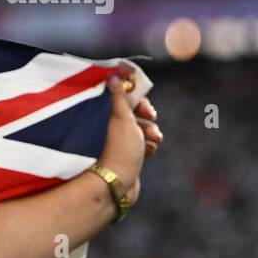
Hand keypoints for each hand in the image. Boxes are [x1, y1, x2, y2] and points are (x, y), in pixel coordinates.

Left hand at [97, 60, 162, 206]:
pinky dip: (148, 146)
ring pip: (140, 129)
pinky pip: (142, 145)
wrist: (118, 183)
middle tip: (152, 117)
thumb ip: (120, 96)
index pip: (122, 98)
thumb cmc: (119, 149)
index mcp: (105, 117)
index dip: (136, 97)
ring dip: (150, 132)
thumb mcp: (122, 118)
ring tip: (152, 140)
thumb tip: (112, 74)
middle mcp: (109, 129)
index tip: (144, 101)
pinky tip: (150, 152)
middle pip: (133, 113)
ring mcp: (118, 143)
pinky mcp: (127, 156)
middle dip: (147, 115)